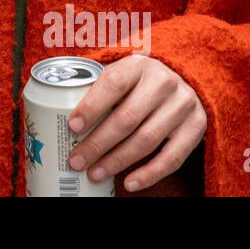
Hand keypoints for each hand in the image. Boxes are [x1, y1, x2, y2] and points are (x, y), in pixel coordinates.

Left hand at [66, 54, 206, 192]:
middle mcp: (163, 83)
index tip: (72, 127)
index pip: (112, 84)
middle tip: (76, 161)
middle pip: (126, 118)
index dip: (91, 106)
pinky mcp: (196, 128)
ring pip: (146, 139)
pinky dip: (149, 174)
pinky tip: (129, 183)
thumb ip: (96, 85)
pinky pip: (172, 157)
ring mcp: (182, 105)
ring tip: (94, 173)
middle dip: (97, 143)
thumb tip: (53, 109)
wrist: (187, 80)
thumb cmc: (139, 82)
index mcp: (138, 65)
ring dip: (117, 161)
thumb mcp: (122, 73)